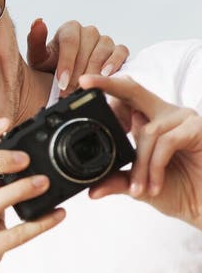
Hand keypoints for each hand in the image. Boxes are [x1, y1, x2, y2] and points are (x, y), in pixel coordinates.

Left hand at [27, 18, 128, 93]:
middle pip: (87, 46)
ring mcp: (104, 40)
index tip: (62, 82)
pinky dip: (114, 63)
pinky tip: (106, 76)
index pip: (70, 40)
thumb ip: (36, 42)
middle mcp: (88, 31)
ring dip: (94, 70)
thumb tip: (38, 21)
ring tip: (86, 86)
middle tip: (71, 91)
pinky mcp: (118, 50)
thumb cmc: (50, 67)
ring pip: (103, 48)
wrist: (66, 79)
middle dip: (78, 72)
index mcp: (69, 29)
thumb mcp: (38, 59)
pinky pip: (121, 51)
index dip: (66, 62)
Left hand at [80, 73, 201, 229]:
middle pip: (134, 90)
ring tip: (140, 191)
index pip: (126, 99)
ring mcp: (183, 119)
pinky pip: (166, 142)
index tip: (82, 84)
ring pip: (147, 132)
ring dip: (140, 166)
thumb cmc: (180, 191)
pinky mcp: (197, 129)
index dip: (105, 91)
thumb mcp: (141, 188)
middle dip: (108, 84)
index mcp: (151, 121)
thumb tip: (93, 190)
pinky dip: (155, 166)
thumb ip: (119, 182)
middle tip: (84, 81)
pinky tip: (155, 186)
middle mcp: (166, 114)